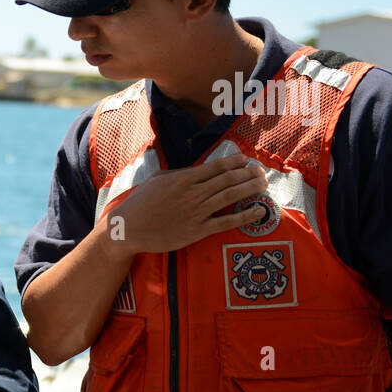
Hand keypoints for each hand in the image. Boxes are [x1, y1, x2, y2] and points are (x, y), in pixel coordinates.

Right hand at [110, 153, 267, 254]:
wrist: (128, 229)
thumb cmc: (140, 203)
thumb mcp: (157, 180)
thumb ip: (180, 173)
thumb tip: (199, 169)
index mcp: (183, 179)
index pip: (216, 167)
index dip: (234, 162)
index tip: (246, 160)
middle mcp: (193, 194)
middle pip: (228, 180)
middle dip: (248, 174)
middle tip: (261, 172)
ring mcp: (196, 213)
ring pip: (230, 197)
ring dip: (250, 189)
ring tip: (264, 185)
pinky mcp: (197, 231)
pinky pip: (226, 223)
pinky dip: (245, 216)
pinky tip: (258, 210)